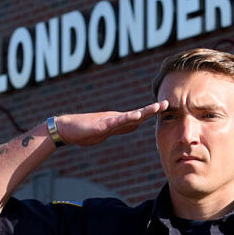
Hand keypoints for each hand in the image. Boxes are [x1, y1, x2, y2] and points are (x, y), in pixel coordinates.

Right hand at [51, 102, 167, 147]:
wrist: (66, 129)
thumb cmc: (84, 130)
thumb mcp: (107, 131)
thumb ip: (120, 127)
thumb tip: (135, 125)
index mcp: (118, 121)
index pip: (138, 117)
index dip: (152, 112)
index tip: (166, 108)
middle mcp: (115, 118)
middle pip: (138, 114)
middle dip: (153, 109)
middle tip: (167, 103)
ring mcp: (108, 121)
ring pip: (130, 116)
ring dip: (144, 112)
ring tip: (157, 107)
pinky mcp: (101, 126)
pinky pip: (116, 122)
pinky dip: (126, 119)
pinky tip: (136, 116)